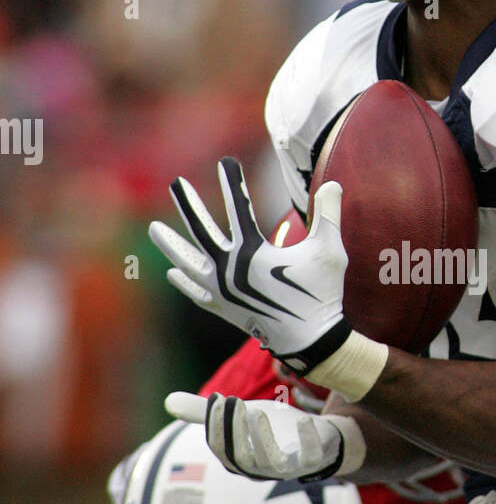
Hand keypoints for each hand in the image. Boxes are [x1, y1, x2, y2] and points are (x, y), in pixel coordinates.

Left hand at [149, 158, 351, 374]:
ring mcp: (222, 291)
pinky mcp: (223, 309)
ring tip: (154, 229)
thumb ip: (329, 215)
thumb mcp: (330, 252)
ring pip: (188, 263)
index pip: (238, 207)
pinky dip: (184, 282)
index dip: (232, 182)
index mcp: (251, 253)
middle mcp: (228, 270)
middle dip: (189, 205)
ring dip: (171, 245)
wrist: (310, 342)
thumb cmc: (321, 294)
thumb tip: (334, 185)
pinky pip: (196, 293)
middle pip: (201, 231)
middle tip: (176, 184)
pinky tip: (173, 273)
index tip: (225, 161)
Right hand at [165, 391, 366, 481]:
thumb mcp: (241, 417)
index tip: (216, 398)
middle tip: (232, 401)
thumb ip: (207, 413)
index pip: (220, 449)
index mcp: (241, 460)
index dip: (215, 426)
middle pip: (241, 458)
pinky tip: (301, 420)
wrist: (321, 439)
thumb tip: (168, 401)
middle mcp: (262, 469)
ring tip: (255, 410)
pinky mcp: (313, 461)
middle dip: (234, 431)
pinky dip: (306, 440)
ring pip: (271, 462)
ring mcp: (289, 468)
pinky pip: (310, 457)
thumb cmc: (275, 430)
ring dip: (262, 437)